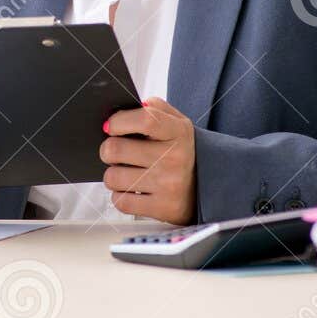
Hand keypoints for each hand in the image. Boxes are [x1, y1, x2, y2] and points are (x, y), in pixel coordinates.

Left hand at [98, 98, 196, 224]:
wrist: (208, 186)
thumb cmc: (181, 150)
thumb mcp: (176, 122)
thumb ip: (153, 109)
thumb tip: (123, 111)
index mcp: (178, 132)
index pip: (144, 119)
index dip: (119, 121)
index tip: (112, 126)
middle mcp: (174, 158)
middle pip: (116, 149)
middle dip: (109, 150)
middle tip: (116, 152)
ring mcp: (169, 185)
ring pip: (113, 177)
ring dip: (114, 175)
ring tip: (127, 172)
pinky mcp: (163, 208)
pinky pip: (121, 201)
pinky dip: (121, 196)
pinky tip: (133, 190)